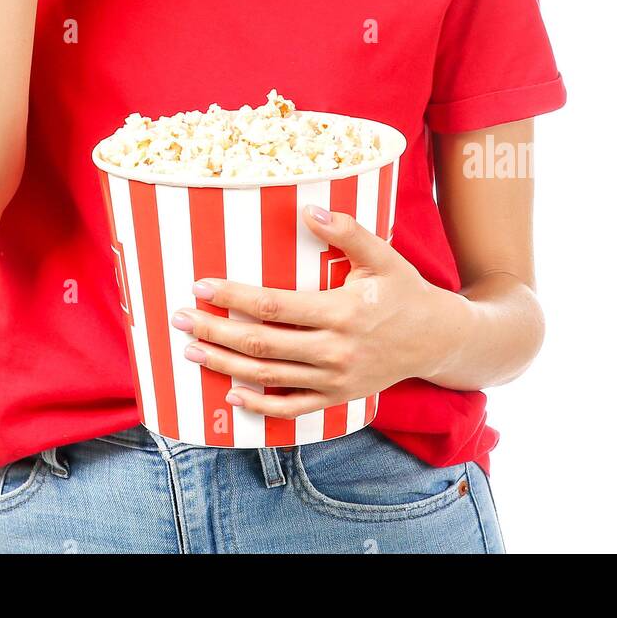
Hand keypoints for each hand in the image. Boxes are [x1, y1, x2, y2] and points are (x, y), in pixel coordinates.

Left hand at [169, 205, 472, 417]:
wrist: (436, 339)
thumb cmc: (404, 291)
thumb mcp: (382, 256)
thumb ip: (347, 232)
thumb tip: (310, 209)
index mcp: (341, 312)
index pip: (273, 306)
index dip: (233, 298)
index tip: (201, 286)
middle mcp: (335, 350)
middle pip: (261, 344)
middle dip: (215, 331)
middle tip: (180, 317)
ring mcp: (335, 379)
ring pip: (268, 376)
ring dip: (224, 365)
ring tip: (191, 349)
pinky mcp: (338, 398)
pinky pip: (292, 408)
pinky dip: (259, 405)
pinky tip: (230, 394)